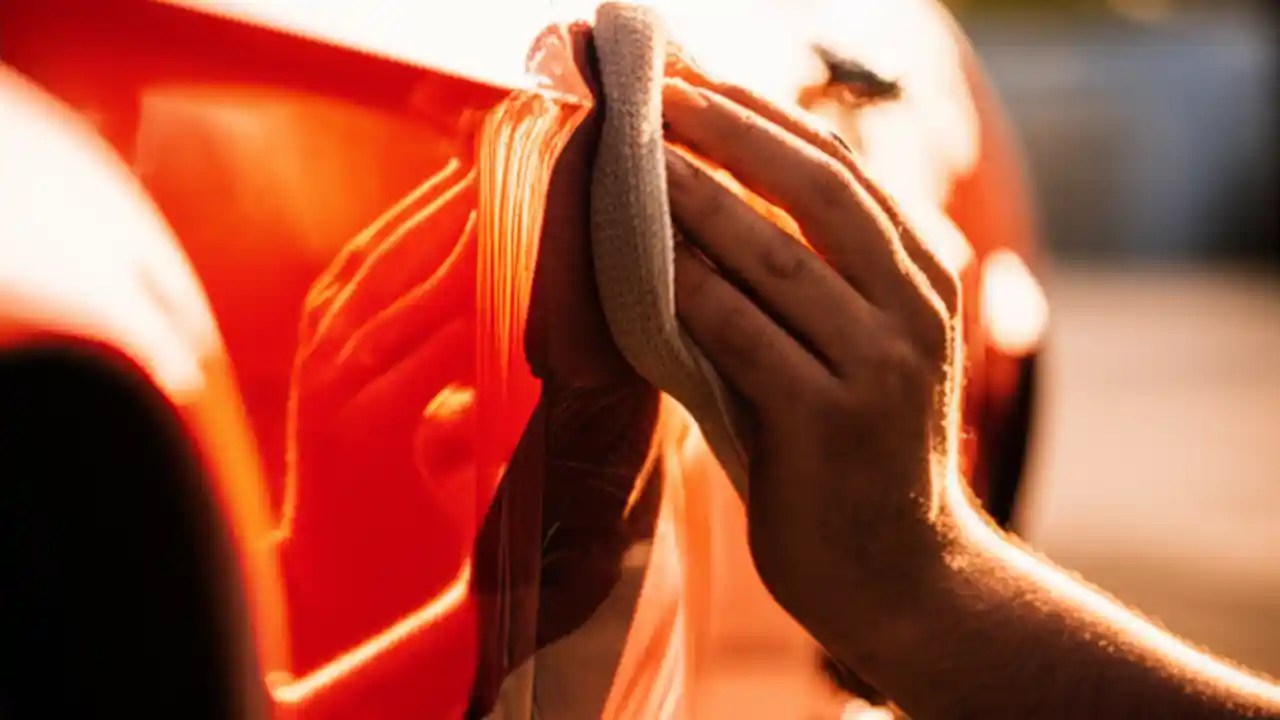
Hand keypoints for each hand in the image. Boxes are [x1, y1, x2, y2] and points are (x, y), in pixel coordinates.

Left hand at [661, 77, 963, 644]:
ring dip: (697, 200)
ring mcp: (879, 367)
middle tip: (661, 96)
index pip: (845, 172)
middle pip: (819, 191)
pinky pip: (744, 337)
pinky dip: (690, 292)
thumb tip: (719, 196)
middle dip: (732, 134)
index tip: (701, 83)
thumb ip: (817, 276)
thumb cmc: (856, 452)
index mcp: (926, 278)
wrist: (900, 573)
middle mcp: (916, 310)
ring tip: (637, 161)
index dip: (768, 120)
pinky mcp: (831, 423)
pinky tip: (644, 262)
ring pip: (775, 258)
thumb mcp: (859, 348)